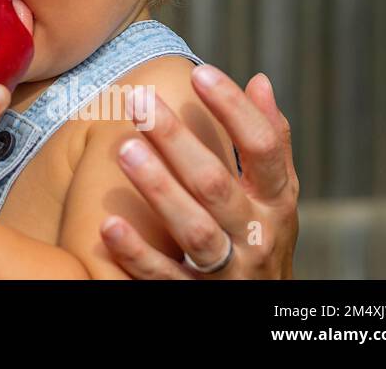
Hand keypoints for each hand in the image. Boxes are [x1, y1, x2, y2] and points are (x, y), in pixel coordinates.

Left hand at [100, 67, 299, 278]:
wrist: (265, 312)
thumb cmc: (260, 236)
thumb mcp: (275, 195)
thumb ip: (268, 143)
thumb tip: (260, 80)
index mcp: (275, 202)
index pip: (263, 150)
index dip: (235, 111)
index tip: (201, 73)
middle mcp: (256, 236)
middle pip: (217, 186)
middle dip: (178, 142)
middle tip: (140, 101)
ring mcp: (228, 271)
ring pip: (194, 231)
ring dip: (159, 189)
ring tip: (124, 149)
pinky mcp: (196, 297)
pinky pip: (165, 277)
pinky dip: (137, 254)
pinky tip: (109, 225)